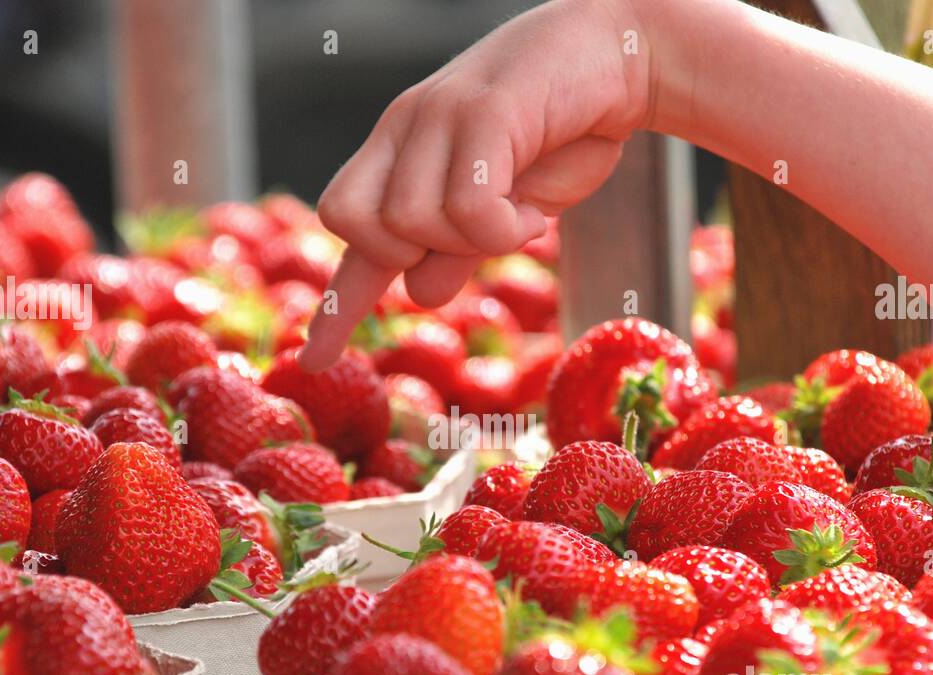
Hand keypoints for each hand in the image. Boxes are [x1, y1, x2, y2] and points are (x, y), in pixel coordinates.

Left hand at [299, 0, 653, 369]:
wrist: (619, 57)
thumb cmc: (561, 134)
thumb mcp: (502, 210)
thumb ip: (458, 250)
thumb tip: (421, 293)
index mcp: (400, 154)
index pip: (348, 231)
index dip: (334, 303)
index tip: (313, 359)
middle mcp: (404, 133)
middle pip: (362, 231)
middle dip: (415, 257)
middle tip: (476, 238)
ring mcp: (435, 119)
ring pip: (414, 228)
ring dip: (477, 242)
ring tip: (520, 213)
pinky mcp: (478, 114)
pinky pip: (467, 214)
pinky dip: (508, 231)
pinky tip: (536, 206)